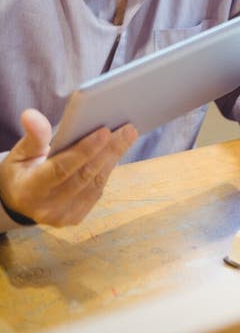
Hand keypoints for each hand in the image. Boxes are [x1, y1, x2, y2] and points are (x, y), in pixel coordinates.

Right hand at [0, 108, 137, 227]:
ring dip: (114, 157)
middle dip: (108, 150)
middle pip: (84, 176)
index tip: (104, 131)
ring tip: (128, 135)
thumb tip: (32, 114)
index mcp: (30, 189)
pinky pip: (97, 191)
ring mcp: (63, 216)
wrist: (19, 201)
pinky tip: (118, 150)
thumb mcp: (19, 153)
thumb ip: (32, 136)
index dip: (84, 151)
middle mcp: (47, 207)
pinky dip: (108, 169)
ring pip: (95, 183)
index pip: (61, 169)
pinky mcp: (75, 217)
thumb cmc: (20, 171)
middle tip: (128, 128)